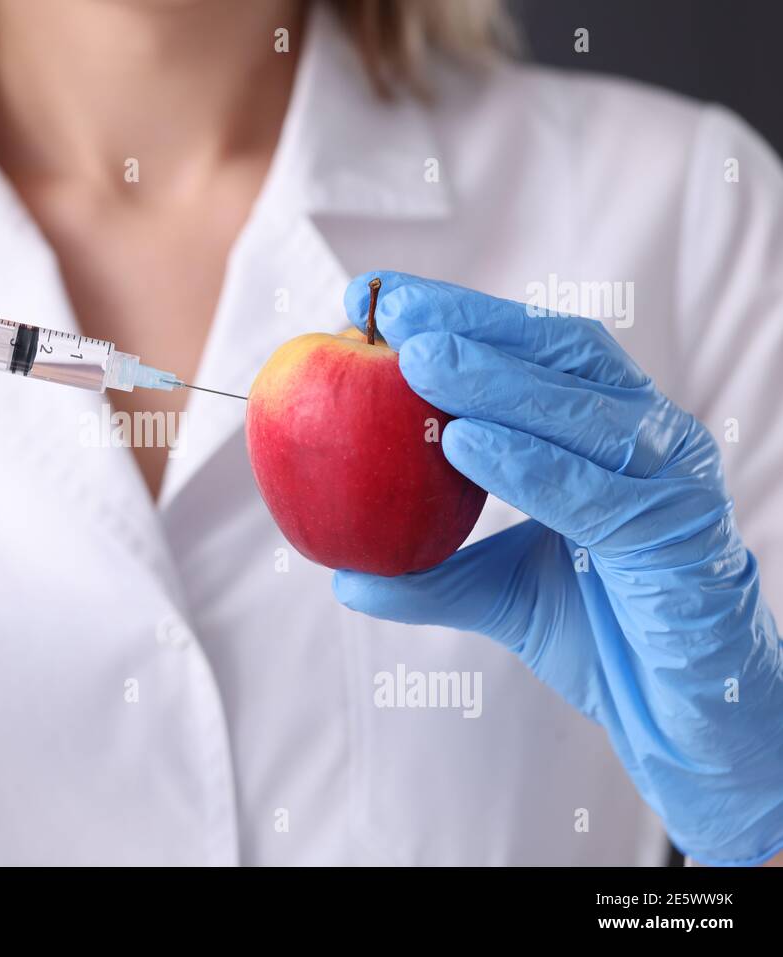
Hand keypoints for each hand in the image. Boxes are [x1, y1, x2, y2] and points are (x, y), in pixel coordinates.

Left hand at [333, 271, 782, 865]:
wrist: (682, 717)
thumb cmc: (605, 634)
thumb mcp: (499, 591)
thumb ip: (429, 574)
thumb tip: (342, 573)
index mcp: (613, 433)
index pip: (539, 350)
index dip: (464, 318)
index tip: (380, 300)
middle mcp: (651, 441)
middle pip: (562, 354)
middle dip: (473, 325)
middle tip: (392, 311)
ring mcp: (674, 486)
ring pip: (583, 411)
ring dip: (496, 380)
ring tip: (418, 361)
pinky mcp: (682, 543)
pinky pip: (598, 495)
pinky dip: (529, 464)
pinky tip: (464, 442)